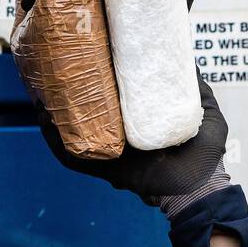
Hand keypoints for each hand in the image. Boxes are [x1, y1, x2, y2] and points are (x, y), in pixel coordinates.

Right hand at [35, 74, 228, 198]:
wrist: (201, 187)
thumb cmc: (205, 156)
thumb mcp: (205, 113)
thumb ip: (197, 90)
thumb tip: (188, 60)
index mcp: (136, 124)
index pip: (108, 101)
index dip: (92, 84)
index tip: (84, 62)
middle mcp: (118, 137)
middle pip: (84, 115)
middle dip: (65, 97)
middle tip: (55, 75)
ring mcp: (108, 153)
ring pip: (72, 133)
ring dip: (53, 117)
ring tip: (42, 97)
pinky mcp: (103, 168)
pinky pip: (72, 157)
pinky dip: (56, 142)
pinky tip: (46, 122)